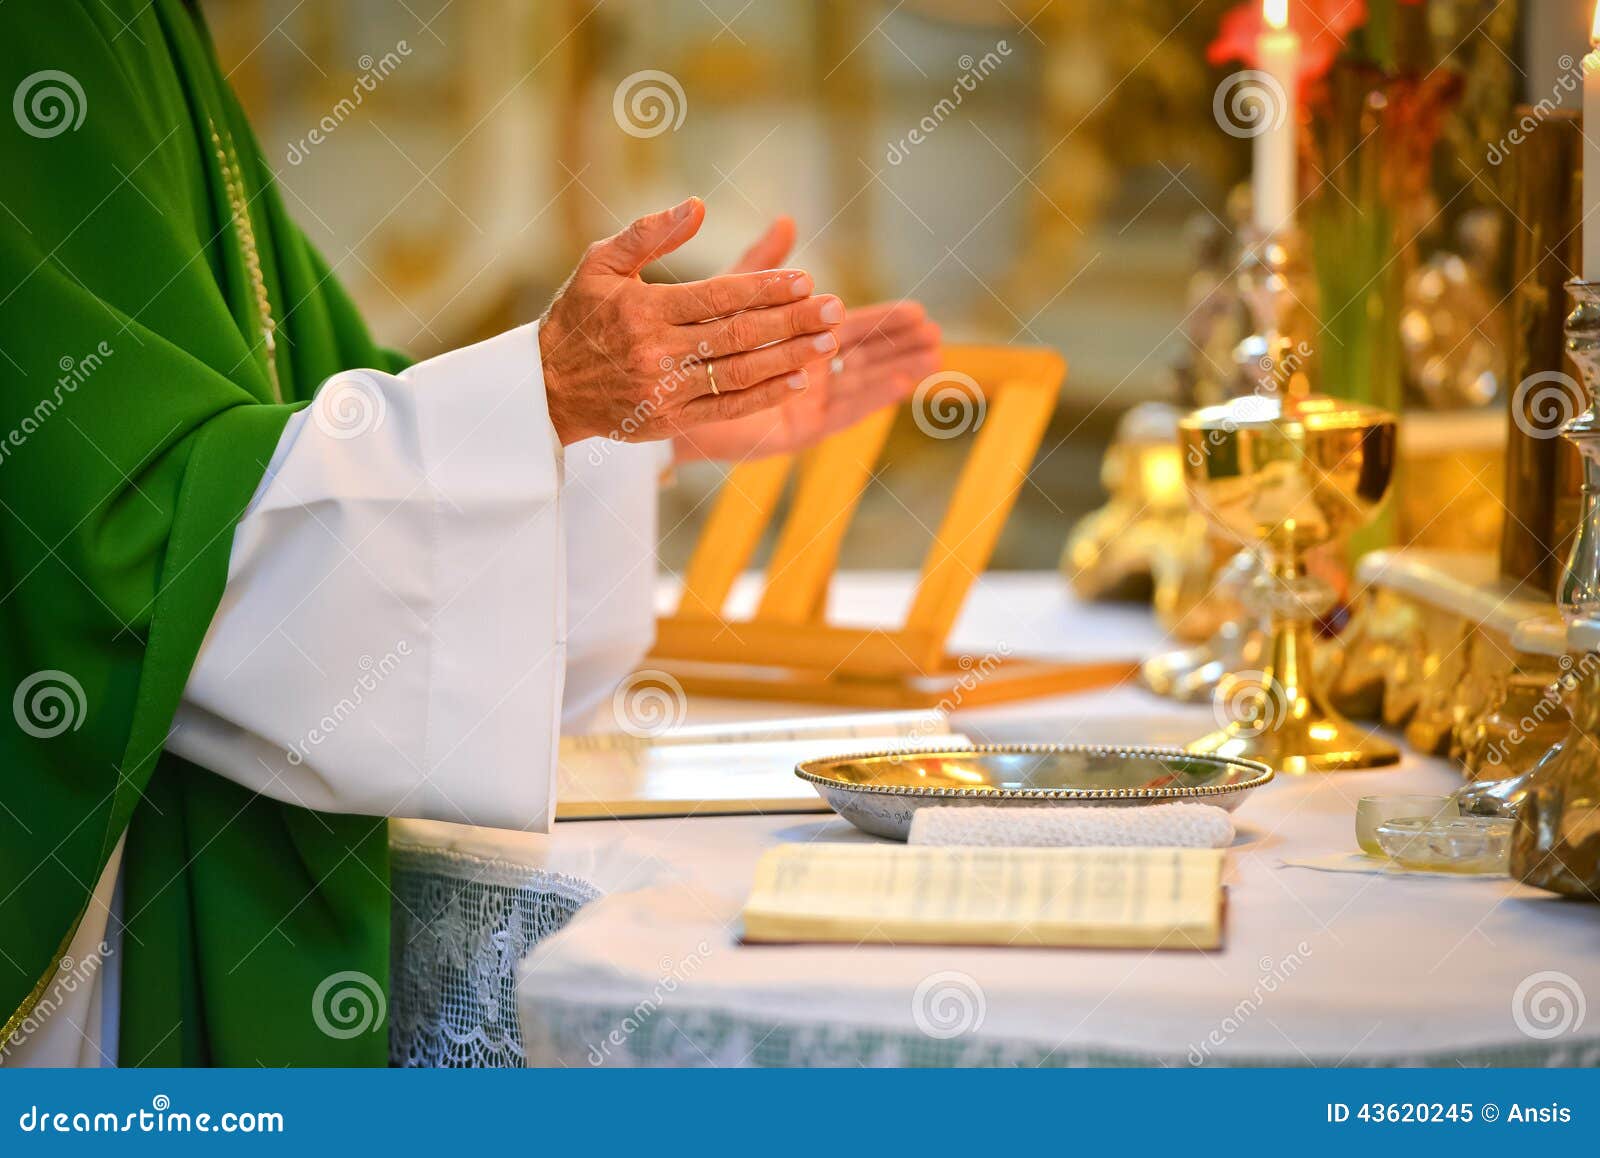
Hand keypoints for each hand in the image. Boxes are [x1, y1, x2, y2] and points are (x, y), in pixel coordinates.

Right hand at [538, 198, 841, 445]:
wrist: (546, 388)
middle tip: (834, 309)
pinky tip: (797, 382)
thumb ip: (650, 232)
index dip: (766, 288)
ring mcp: (664, 390)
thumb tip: (699, 206)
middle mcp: (656, 351)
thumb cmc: (577, 317)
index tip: (805, 280)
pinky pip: (726, 409)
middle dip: (792, 321)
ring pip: (738, 373)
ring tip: (829, 343)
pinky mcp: (669, 421)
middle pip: (738, 335)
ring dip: (789, 358)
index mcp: (643, 309)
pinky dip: (764, 396)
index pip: (718, 296)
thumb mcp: (600, 263)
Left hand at [671, 217, 941, 463]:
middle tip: (935, 330)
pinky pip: (841, 412)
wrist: (651, 389)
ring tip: (933, 356)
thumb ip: (761, 264)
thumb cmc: (684, 340)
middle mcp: (804, 375)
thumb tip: (788, 220)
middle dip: (899, 344)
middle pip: (863, 356)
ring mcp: (802, 404)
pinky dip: (873, 397)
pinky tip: (904, 384)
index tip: (917, 309)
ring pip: (859, 383)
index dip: (883, 320)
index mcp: (795, 343)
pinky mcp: (795, 430)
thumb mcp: (728, 295)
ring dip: (896, 369)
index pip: (848, 328)